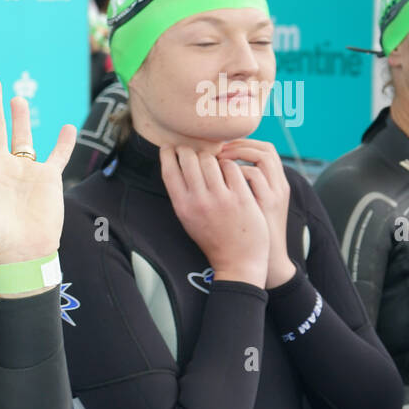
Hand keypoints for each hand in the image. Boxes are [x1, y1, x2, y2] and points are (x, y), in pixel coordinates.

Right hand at [160, 145, 268, 286]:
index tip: (170, 147)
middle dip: (189, 149)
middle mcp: (198, 201)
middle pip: (188, 160)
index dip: (167, 154)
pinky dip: (230, 163)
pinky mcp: (241, 197)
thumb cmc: (213, 240)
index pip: (168, 171)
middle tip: (193, 148)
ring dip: (211, 155)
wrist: (238, 261)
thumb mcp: (188, 220)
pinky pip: (232, 167)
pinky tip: (230, 167)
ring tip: (213, 157)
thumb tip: (178, 167)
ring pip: (210, 160)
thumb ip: (183, 196)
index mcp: (182, 206)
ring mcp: (221, 198)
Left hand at [218, 138, 295, 287]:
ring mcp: (274, 193)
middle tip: (217, 147)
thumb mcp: (246, 208)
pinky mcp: (266, 203)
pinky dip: (237, 169)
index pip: (265, 150)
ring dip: (239, 153)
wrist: (252, 262)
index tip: (221, 146)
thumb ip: (235, 187)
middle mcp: (278, 186)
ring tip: (218, 157)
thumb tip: (210, 169)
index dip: (243, 144)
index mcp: (275, 185)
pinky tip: (220, 173)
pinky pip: (254, 174)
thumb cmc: (244, 235)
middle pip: (265, 149)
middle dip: (239, 144)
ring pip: (262, 156)